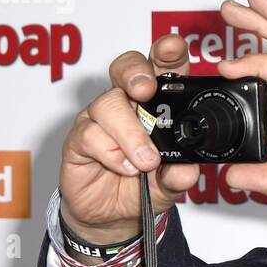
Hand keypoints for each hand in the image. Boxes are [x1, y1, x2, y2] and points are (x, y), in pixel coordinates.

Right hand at [58, 34, 202, 255]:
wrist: (112, 218)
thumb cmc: (144, 188)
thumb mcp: (170, 184)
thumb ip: (179, 176)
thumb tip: (187, 170)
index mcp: (157, 104)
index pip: (162, 68)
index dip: (167, 52)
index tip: (172, 48)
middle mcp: (127, 103)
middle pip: (126, 67)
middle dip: (136, 72)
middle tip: (145, 90)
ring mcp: (100, 119)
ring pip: (108, 104)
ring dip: (130, 133)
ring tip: (145, 162)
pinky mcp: (79, 139)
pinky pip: (90, 134)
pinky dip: (110, 153)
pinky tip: (124, 168)